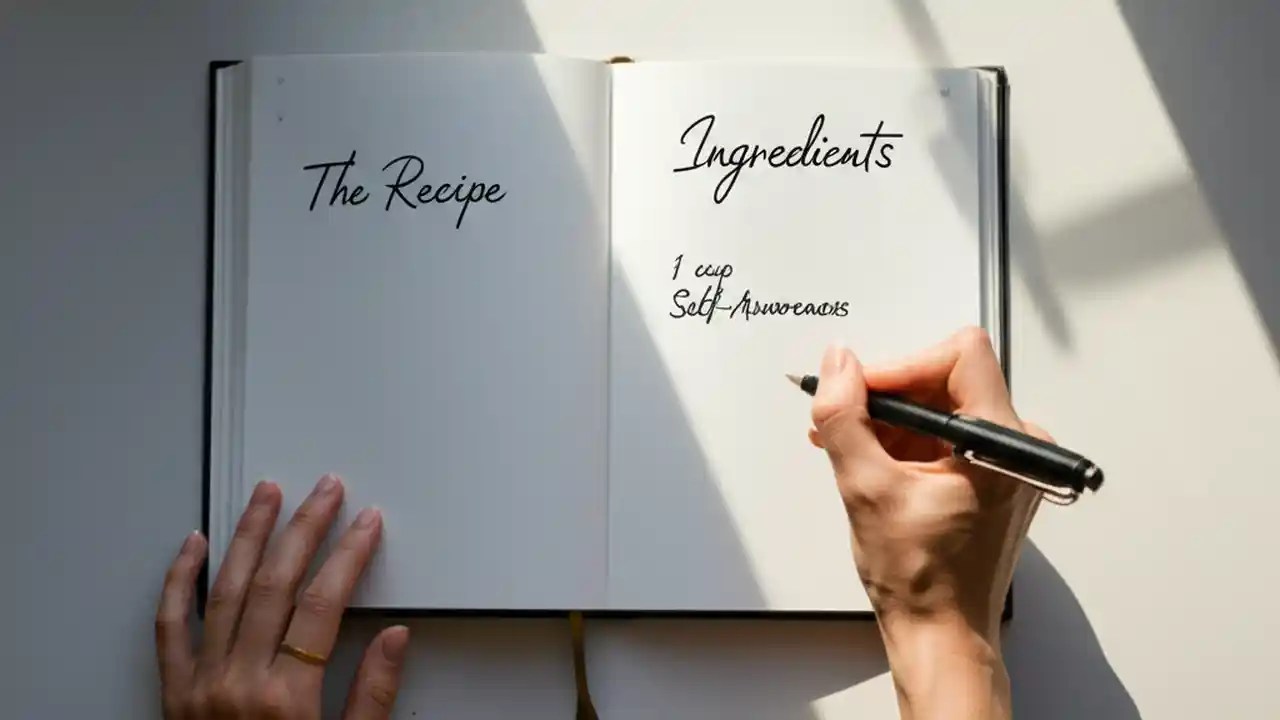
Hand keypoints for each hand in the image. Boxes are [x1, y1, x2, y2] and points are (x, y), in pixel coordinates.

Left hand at [155, 475, 408, 718]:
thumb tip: (397, 639)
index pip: (322, 604)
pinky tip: (194, 544)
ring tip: (266, 495)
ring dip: (247, 534)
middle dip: (304, 527)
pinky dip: (179, 578)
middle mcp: (236, 683)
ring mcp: (199, 683)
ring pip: (223, 589)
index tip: (366, 524)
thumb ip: (372, 696)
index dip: (348, 555)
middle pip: (274, 583)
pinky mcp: (172, 690)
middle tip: (325, 490)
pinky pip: (169, 623)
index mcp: (285, 700)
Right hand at [808, 327, 1045, 719]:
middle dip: (889, 395)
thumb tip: (837, 366)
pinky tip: (873, 464)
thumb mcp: (866, 489)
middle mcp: (1016, 446)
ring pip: (942, 405)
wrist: (942, 633)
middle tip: (848, 420)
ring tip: (854, 451)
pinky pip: (945, 433)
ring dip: (892, 421)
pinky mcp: (991, 475)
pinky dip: (905, 441)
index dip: (901, 366)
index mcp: (1002, 443)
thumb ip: (845, 418)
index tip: (862, 390)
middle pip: (948, 378)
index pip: (959, 356)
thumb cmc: (922, 581)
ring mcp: (1006, 461)